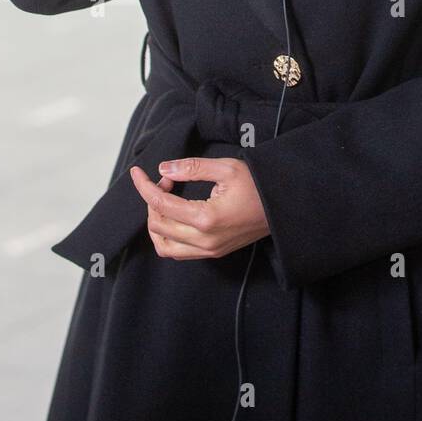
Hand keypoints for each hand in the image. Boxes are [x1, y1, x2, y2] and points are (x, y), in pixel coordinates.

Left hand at [129, 156, 269, 260]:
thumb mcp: (226, 168)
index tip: (137, 172)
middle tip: (166, 181)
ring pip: (164, 247)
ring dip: (156, 223)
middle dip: (152, 201)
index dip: (144, 187)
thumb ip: (191, 168)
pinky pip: (179, 252)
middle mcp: (204, 241)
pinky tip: (175, 215)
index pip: (161, 204)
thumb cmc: (258, 185)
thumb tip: (164, 169)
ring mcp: (209, 250)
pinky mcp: (214, 253)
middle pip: (158, 226)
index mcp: (206, 218)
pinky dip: (168, 236)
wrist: (284, 207)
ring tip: (165, 201)